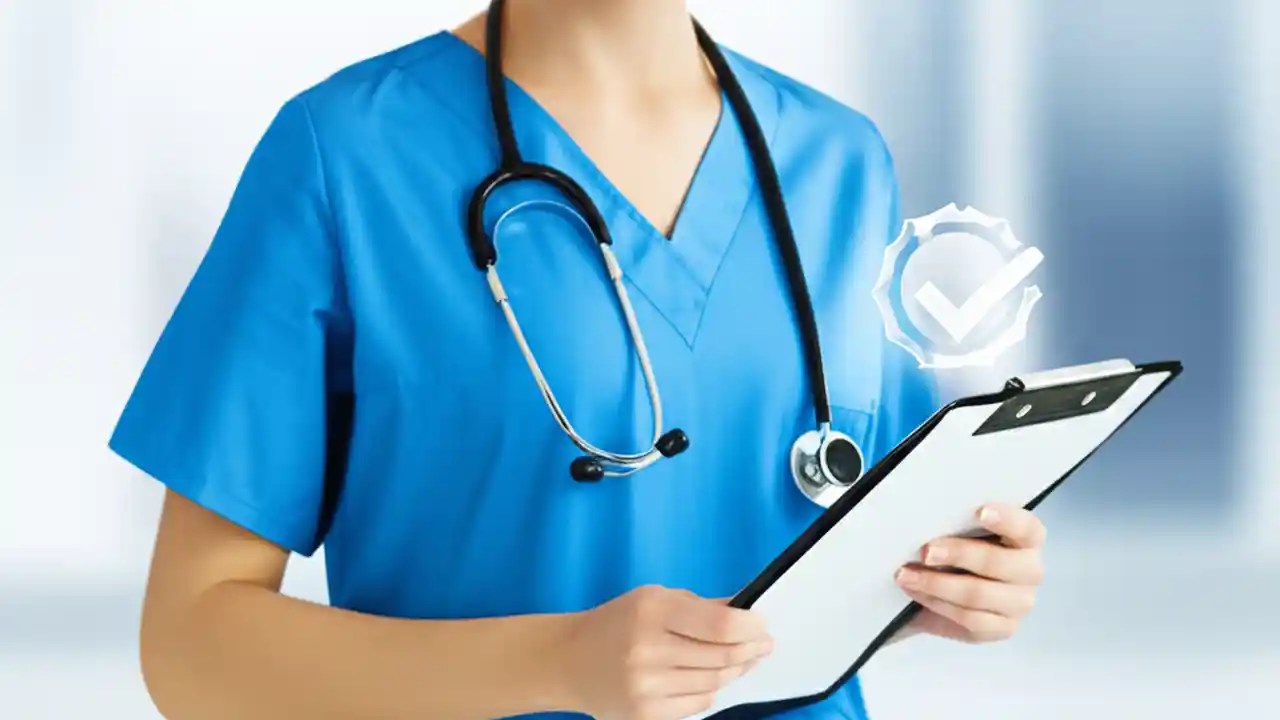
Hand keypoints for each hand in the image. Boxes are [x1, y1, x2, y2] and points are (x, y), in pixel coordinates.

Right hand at [559, 585, 772, 719]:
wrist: (568, 661)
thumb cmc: (617, 623)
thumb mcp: (654, 600)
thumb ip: (701, 607)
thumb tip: (745, 611)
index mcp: (651, 611)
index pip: (720, 625)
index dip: (750, 628)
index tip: (763, 627)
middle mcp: (647, 649)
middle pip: (721, 657)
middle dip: (749, 651)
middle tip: (763, 646)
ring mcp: (645, 687)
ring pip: (713, 684)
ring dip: (731, 672)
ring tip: (738, 661)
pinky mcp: (645, 715)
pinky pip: (697, 706)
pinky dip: (708, 692)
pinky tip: (707, 679)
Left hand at [895, 503, 1045, 642]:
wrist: (945, 589)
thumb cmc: (956, 549)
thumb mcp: (958, 531)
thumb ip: (956, 522)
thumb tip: (927, 517)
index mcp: (1027, 539)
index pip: (1026, 527)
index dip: (1006, 519)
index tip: (979, 512)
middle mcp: (1030, 570)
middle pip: (997, 562)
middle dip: (959, 555)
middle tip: (926, 551)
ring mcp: (1020, 602)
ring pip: (978, 594)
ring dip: (937, 584)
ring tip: (906, 575)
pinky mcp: (1004, 628)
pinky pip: (969, 618)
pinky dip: (937, 603)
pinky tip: (917, 592)